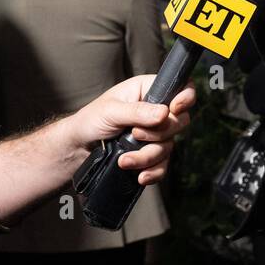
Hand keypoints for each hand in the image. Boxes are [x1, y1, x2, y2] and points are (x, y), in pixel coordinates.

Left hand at [67, 74, 195, 184]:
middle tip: (134, 134)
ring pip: (168, 147)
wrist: (79, 148)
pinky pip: (163, 165)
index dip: (185, 98)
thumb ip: (137, 111)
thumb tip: (165, 113)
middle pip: (179, 122)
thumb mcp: (110, 111)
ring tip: (124, 160)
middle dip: (158, 134)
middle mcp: (155, 111)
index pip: (180, 88)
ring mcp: (155, 134)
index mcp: (147, 90)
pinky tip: (140, 176)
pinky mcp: (150, 154)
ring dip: (147, 156)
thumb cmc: (90, 121)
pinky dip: (153, 172)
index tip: (174, 109)